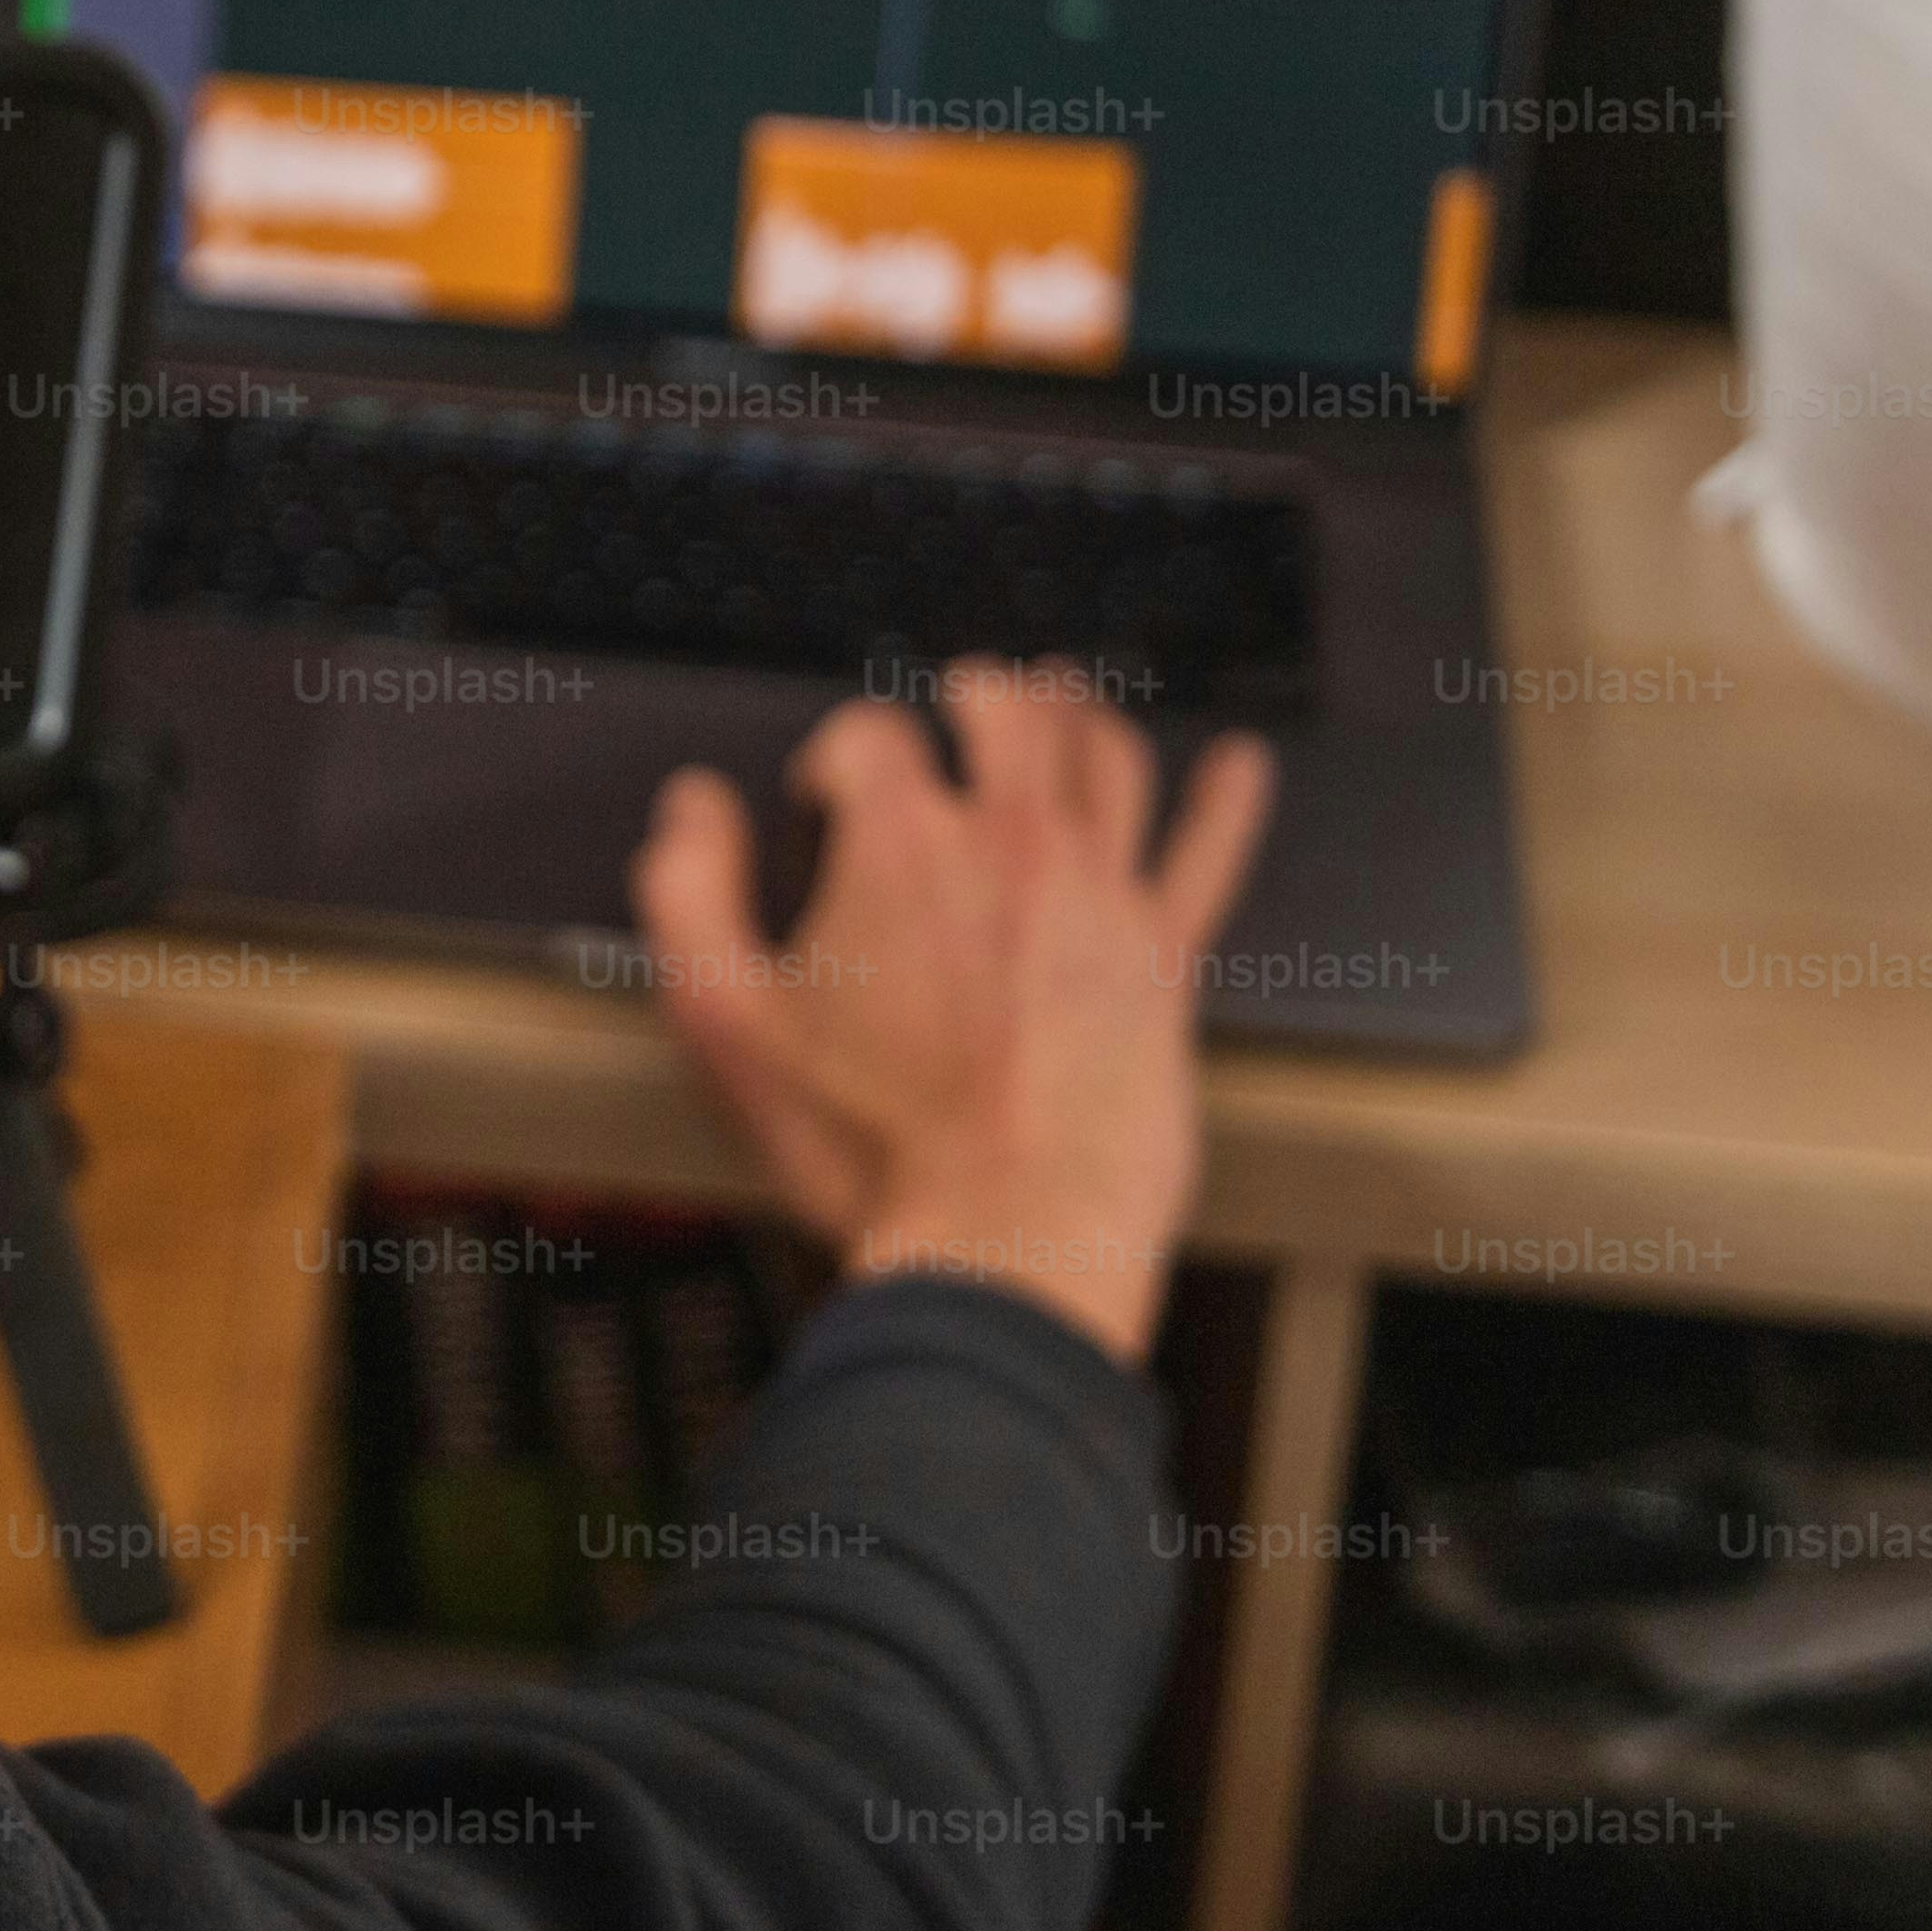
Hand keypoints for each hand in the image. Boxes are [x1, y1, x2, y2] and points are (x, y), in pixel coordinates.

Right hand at [630, 663, 1271, 1366]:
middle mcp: (1009, 841)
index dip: (836, 757)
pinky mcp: (1164, 958)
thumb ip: (689, 894)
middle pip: (1005, 710)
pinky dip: (1228, 800)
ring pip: (1105, 754)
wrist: (1003, 1237)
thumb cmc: (866, 1142)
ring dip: (1076, 711)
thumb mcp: (722, 1020)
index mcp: (899, 842)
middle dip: (971, 693)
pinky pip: (1208, 854)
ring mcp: (1099, 893)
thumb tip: (691, 810)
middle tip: (958, 699)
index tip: (825, 800)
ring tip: (1061, 696)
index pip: (868, 736)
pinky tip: (1242, 768)